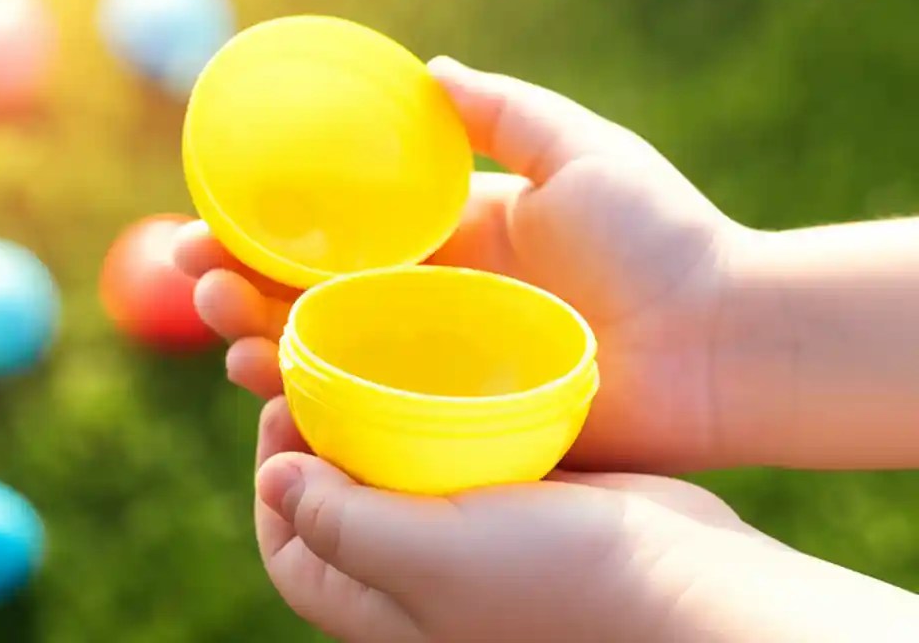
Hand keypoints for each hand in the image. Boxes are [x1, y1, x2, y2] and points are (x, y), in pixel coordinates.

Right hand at [175, 56, 747, 471]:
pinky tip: (266, 383)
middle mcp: (431, 306)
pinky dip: (307, 401)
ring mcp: (437, 369)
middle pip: (311, 299)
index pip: (336, 236)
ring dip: (257, 341)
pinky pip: (364, 415)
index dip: (267, 229)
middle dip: (240, 287)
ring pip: (324, 357)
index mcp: (449, 243)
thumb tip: (426, 69)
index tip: (209, 221)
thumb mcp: (581, 151)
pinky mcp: (451, 424)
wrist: (724, 341)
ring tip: (221, 326)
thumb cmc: (661, 240)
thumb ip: (504, 111)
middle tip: (195, 278)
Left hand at [249, 400, 918, 642]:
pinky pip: (461, 451)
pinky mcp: (524, 499)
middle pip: (340, 500)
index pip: (291, 550)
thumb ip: (340, 523)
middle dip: (318, 434)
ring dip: (378, 414)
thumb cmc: (554, 582)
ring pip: (399, 468)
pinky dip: (442, 413)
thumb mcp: (426, 560)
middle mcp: (420, 576)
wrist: (688, 582)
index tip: (280, 408)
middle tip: (320, 364)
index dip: (270, 482)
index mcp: (381, 607)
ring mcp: (475, 537)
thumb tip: (270, 482)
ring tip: (374, 351)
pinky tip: (446, 363)